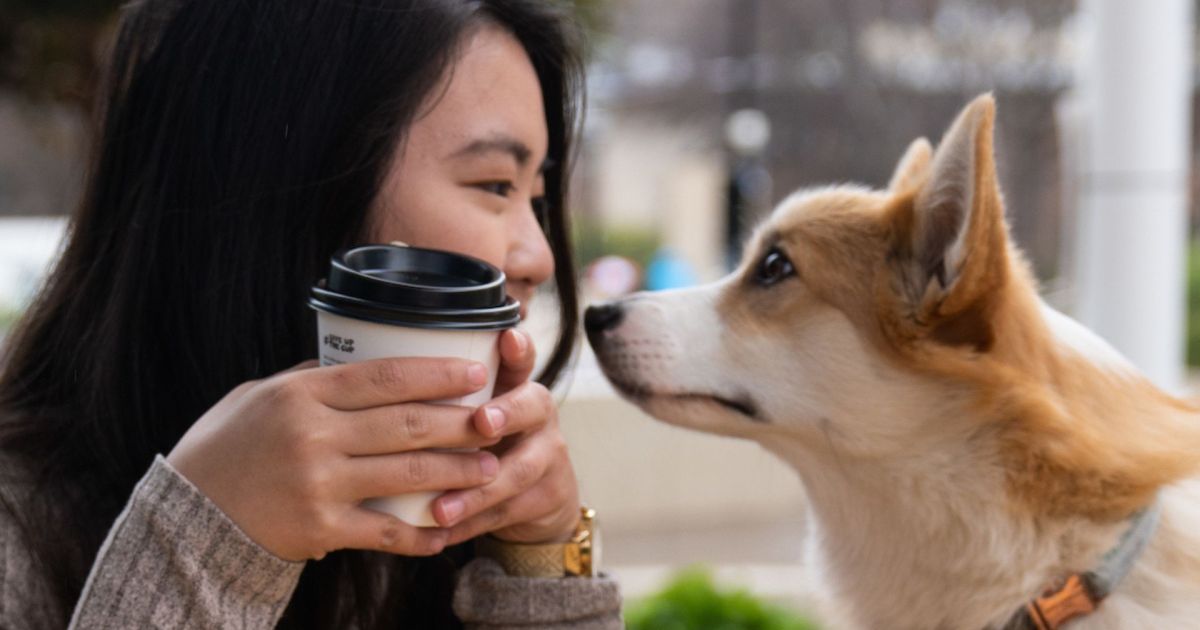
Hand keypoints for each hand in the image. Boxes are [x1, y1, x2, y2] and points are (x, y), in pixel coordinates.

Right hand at [167, 357, 502, 560]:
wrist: (186, 514)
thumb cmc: (228, 447)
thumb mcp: (261, 396)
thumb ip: (313, 381)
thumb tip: (365, 360)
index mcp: (303, 394)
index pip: (385, 376)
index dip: (437, 374)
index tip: (475, 373)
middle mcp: (314, 435)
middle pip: (408, 423)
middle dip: (461, 423)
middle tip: (496, 421)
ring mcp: (318, 483)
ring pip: (407, 473)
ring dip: (456, 472)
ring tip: (489, 469)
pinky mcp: (319, 527)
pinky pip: (384, 531)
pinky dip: (419, 533)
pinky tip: (446, 532)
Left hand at [430, 329, 581, 544]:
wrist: (536, 496)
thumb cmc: (486, 442)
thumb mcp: (472, 411)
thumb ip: (438, 394)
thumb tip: (350, 374)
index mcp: (517, 386)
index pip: (522, 359)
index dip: (518, 348)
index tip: (507, 337)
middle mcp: (538, 416)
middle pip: (532, 407)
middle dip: (506, 414)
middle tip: (480, 423)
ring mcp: (548, 457)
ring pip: (518, 471)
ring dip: (477, 490)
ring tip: (441, 508)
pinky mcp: (546, 497)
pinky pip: (506, 513)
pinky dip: (470, 525)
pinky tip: (440, 534)